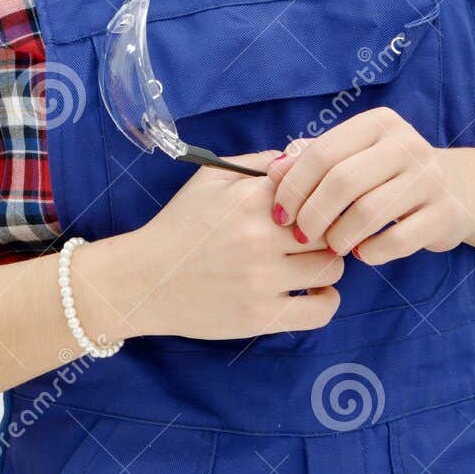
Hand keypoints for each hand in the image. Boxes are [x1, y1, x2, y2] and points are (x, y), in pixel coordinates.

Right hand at [124, 148, 347, 339]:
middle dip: (329, 230)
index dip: (322, 197)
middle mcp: (260, 237)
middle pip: (330, 229)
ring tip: (311, 263)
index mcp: (251, 198)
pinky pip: (320, 311)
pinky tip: (314, 292)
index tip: (317, 205)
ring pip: (331, 268)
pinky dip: (326, 301)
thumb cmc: (180, 224)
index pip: (317, 190)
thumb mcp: (211, 178)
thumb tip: (303, 156)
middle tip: (317, 236)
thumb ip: (259, 162)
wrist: (143, 279)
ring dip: (327, 264)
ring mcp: (261, 280)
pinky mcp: (260, 316)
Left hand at [264, 108, 474, 264]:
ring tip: (331, 245)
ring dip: (339, 236)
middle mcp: (406, 144)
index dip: (292, 187)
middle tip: (301, 235)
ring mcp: (429, 178)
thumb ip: (312, 159)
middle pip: (342, 181)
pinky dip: (370, 252)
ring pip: (368, 211)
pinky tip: (361, 252)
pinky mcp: (444, 214)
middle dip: (312, 214)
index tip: (278, 214)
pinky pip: (396, 240)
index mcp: (378, 123)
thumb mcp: (354, 156)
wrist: (459, 190)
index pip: (322, 153)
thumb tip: (272, 172)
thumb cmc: (388, 174)